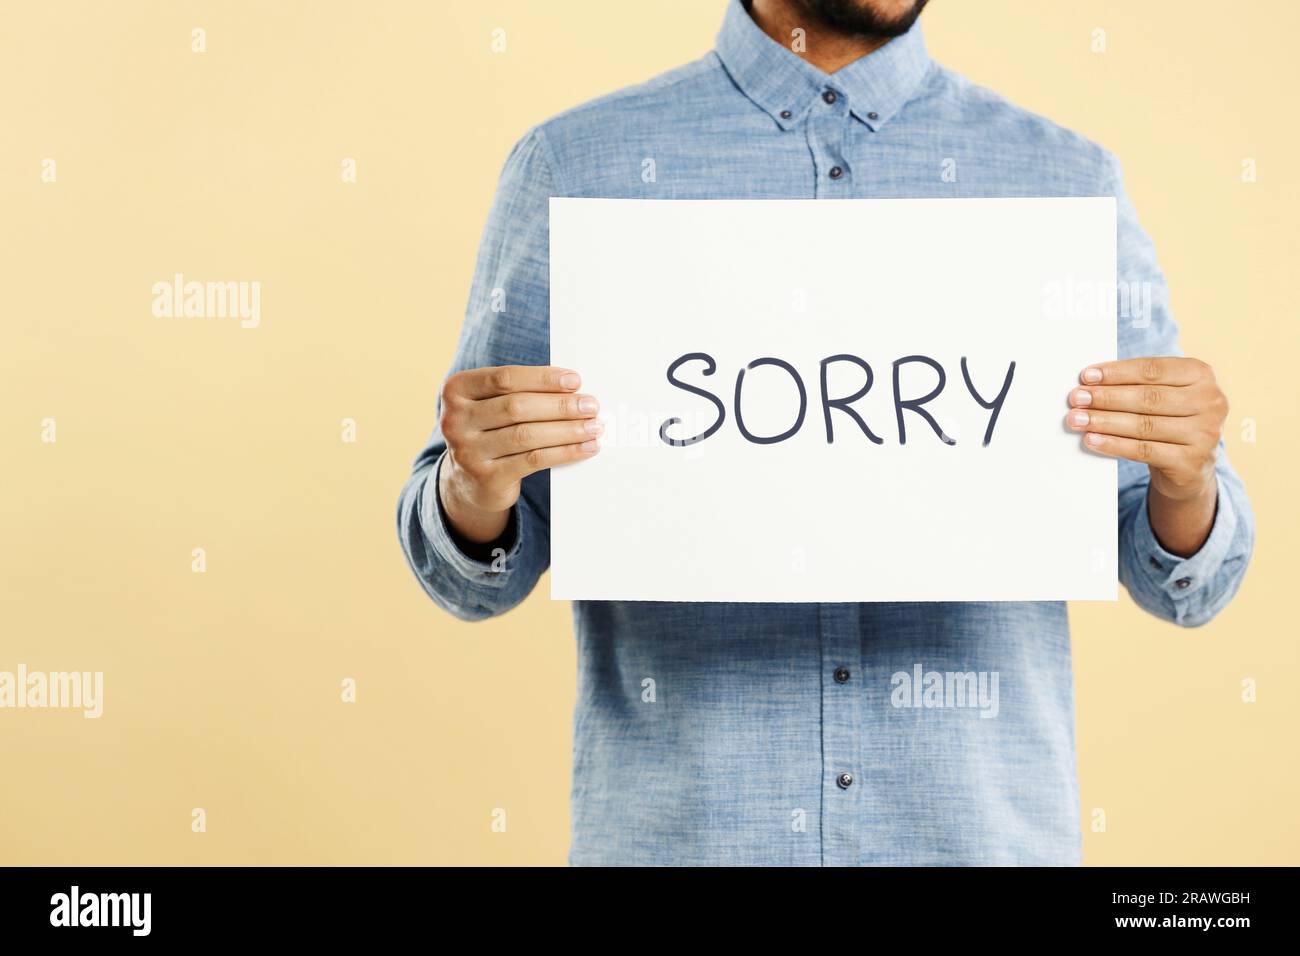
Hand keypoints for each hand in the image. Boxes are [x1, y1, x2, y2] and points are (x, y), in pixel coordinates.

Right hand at [438, 365, 601, 543]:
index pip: (505, 378)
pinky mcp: (486, 477)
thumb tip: (573, 388)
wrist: (470, 479)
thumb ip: (521, 391)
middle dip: (560, 405)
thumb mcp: (493, 404)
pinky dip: (565, 452)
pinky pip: (534, 460)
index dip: (543, 378)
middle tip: (591, 405)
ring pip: (527, 435)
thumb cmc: (492, 430)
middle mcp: (455, 419)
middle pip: (517, 406)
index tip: (575, 381)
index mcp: (456, 390)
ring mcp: (468, 450)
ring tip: (593, 426)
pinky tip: (586, 447)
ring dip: (567, 430)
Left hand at [1066, 356, 1226, 555]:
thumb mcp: (1163, 395)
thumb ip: (1136, 384)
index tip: (1087, 376)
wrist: (1190, 466)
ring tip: (1077, 419)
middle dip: (1106, 398)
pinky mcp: (1192, 461)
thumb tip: (1089, 382)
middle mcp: (1211, 402)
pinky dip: (1114, 445)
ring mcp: (1205, 433)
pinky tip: (1092, 440)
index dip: (1117, 373)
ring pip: (1144, 425)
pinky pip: (1144, 451)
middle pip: (1148, 398)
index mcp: (1202, 375)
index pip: (1153, 370)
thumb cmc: (1168, 420)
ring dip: (1104, 421)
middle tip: (1076, 398)